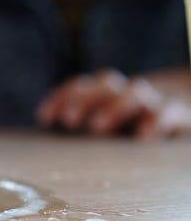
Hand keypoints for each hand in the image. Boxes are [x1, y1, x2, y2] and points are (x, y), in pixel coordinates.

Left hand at [36, 69, 190, 138]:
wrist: (187, 107)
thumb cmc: (134, 122)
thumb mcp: (106, 122)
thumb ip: (80, 123)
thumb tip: (46, 131)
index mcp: (107, 92)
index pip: (82, 85)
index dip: (62, 97)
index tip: (44, 118)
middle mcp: (127, 92)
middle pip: (106, 83)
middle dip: (84, 100)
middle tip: (69, 120)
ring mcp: (153, 100)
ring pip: (135, 93)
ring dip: (113, 108)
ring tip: (96, 128)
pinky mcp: (178, 112)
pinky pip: (168, 111)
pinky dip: (156, 120)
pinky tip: (143, 137)